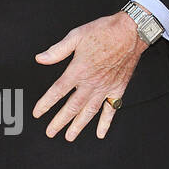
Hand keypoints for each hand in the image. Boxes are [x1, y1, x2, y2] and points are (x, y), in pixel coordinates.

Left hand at [33, 12, 147, 141]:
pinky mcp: (117, 89)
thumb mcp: (76, 36)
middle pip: (71, 107)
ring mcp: (105, 88)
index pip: (57, 91)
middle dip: (59, 122)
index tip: (37, 113)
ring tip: (70, 136)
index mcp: (78, 70)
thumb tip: (40, 58)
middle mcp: (91, 83)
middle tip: (50, 132)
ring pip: (89, 112)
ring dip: (78, 126)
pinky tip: (100, 133)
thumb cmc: (104, 31)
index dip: (46, 104)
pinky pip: (111, 110)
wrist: (130, 32)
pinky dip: (105, 123)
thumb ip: (57, 50)